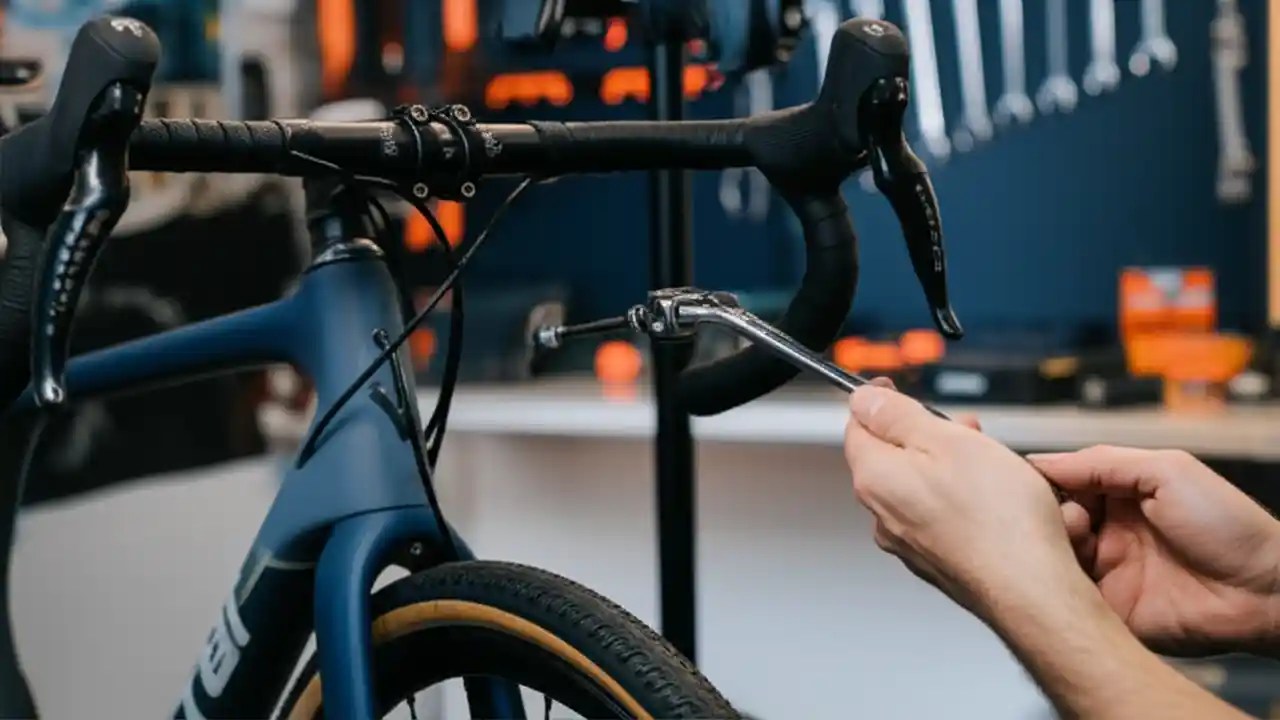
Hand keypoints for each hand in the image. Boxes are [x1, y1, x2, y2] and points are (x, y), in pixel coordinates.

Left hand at [844, 384, 1086, 623]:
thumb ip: (897, 414)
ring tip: (991, 465)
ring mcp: (909, 541)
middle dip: (927, 434)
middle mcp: (882, 514)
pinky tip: (995, 501)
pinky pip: (941, 515)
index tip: (894, 388)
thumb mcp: (949, 440)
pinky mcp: (936, 560)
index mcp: (875, 478)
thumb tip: (864, 400)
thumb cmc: (997, 521)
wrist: (1031, 590)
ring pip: (921, 486)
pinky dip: (963, 499)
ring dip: (950, 465)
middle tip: (965, 429)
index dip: (877, 400)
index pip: (856, 425)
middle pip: (892, 455)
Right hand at [1029, 446, 1279, 656]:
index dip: (1044, 483)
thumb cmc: (1227, 525)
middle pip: (1052, 520)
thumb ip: (1102, 463)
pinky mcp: (1108, 609)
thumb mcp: (1166, 471)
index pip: (1063, 483)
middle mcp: (1109, 532)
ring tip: (1082, 542)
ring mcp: (1108, 571)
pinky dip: (1060, 585)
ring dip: (1056, 547)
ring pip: (1054, 556)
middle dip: (1050, 516)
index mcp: (1121, 495)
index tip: (1032, 485)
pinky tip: (1069, 573)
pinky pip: (1069, 596)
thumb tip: (1041, 462)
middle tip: (1072, 520)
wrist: (1262, 592)